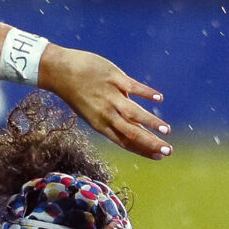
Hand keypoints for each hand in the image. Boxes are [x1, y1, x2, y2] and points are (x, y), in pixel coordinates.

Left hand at [42, 46, 172, 159]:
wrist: (59, 71)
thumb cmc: (75, 92)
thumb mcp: (90, 111)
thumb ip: (111, 116)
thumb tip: (134, 119)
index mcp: (101, 124)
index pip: (125, 142)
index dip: (143, 150)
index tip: (158, 157)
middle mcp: (107, 113)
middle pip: (132, 132)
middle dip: (151, 143)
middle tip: (168, 151)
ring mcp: (111, 96)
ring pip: (134, 113)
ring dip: (152, 122)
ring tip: (166, 130)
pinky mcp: (114, 78)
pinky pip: (134, 87)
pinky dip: (147, 93)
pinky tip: (159, 98)